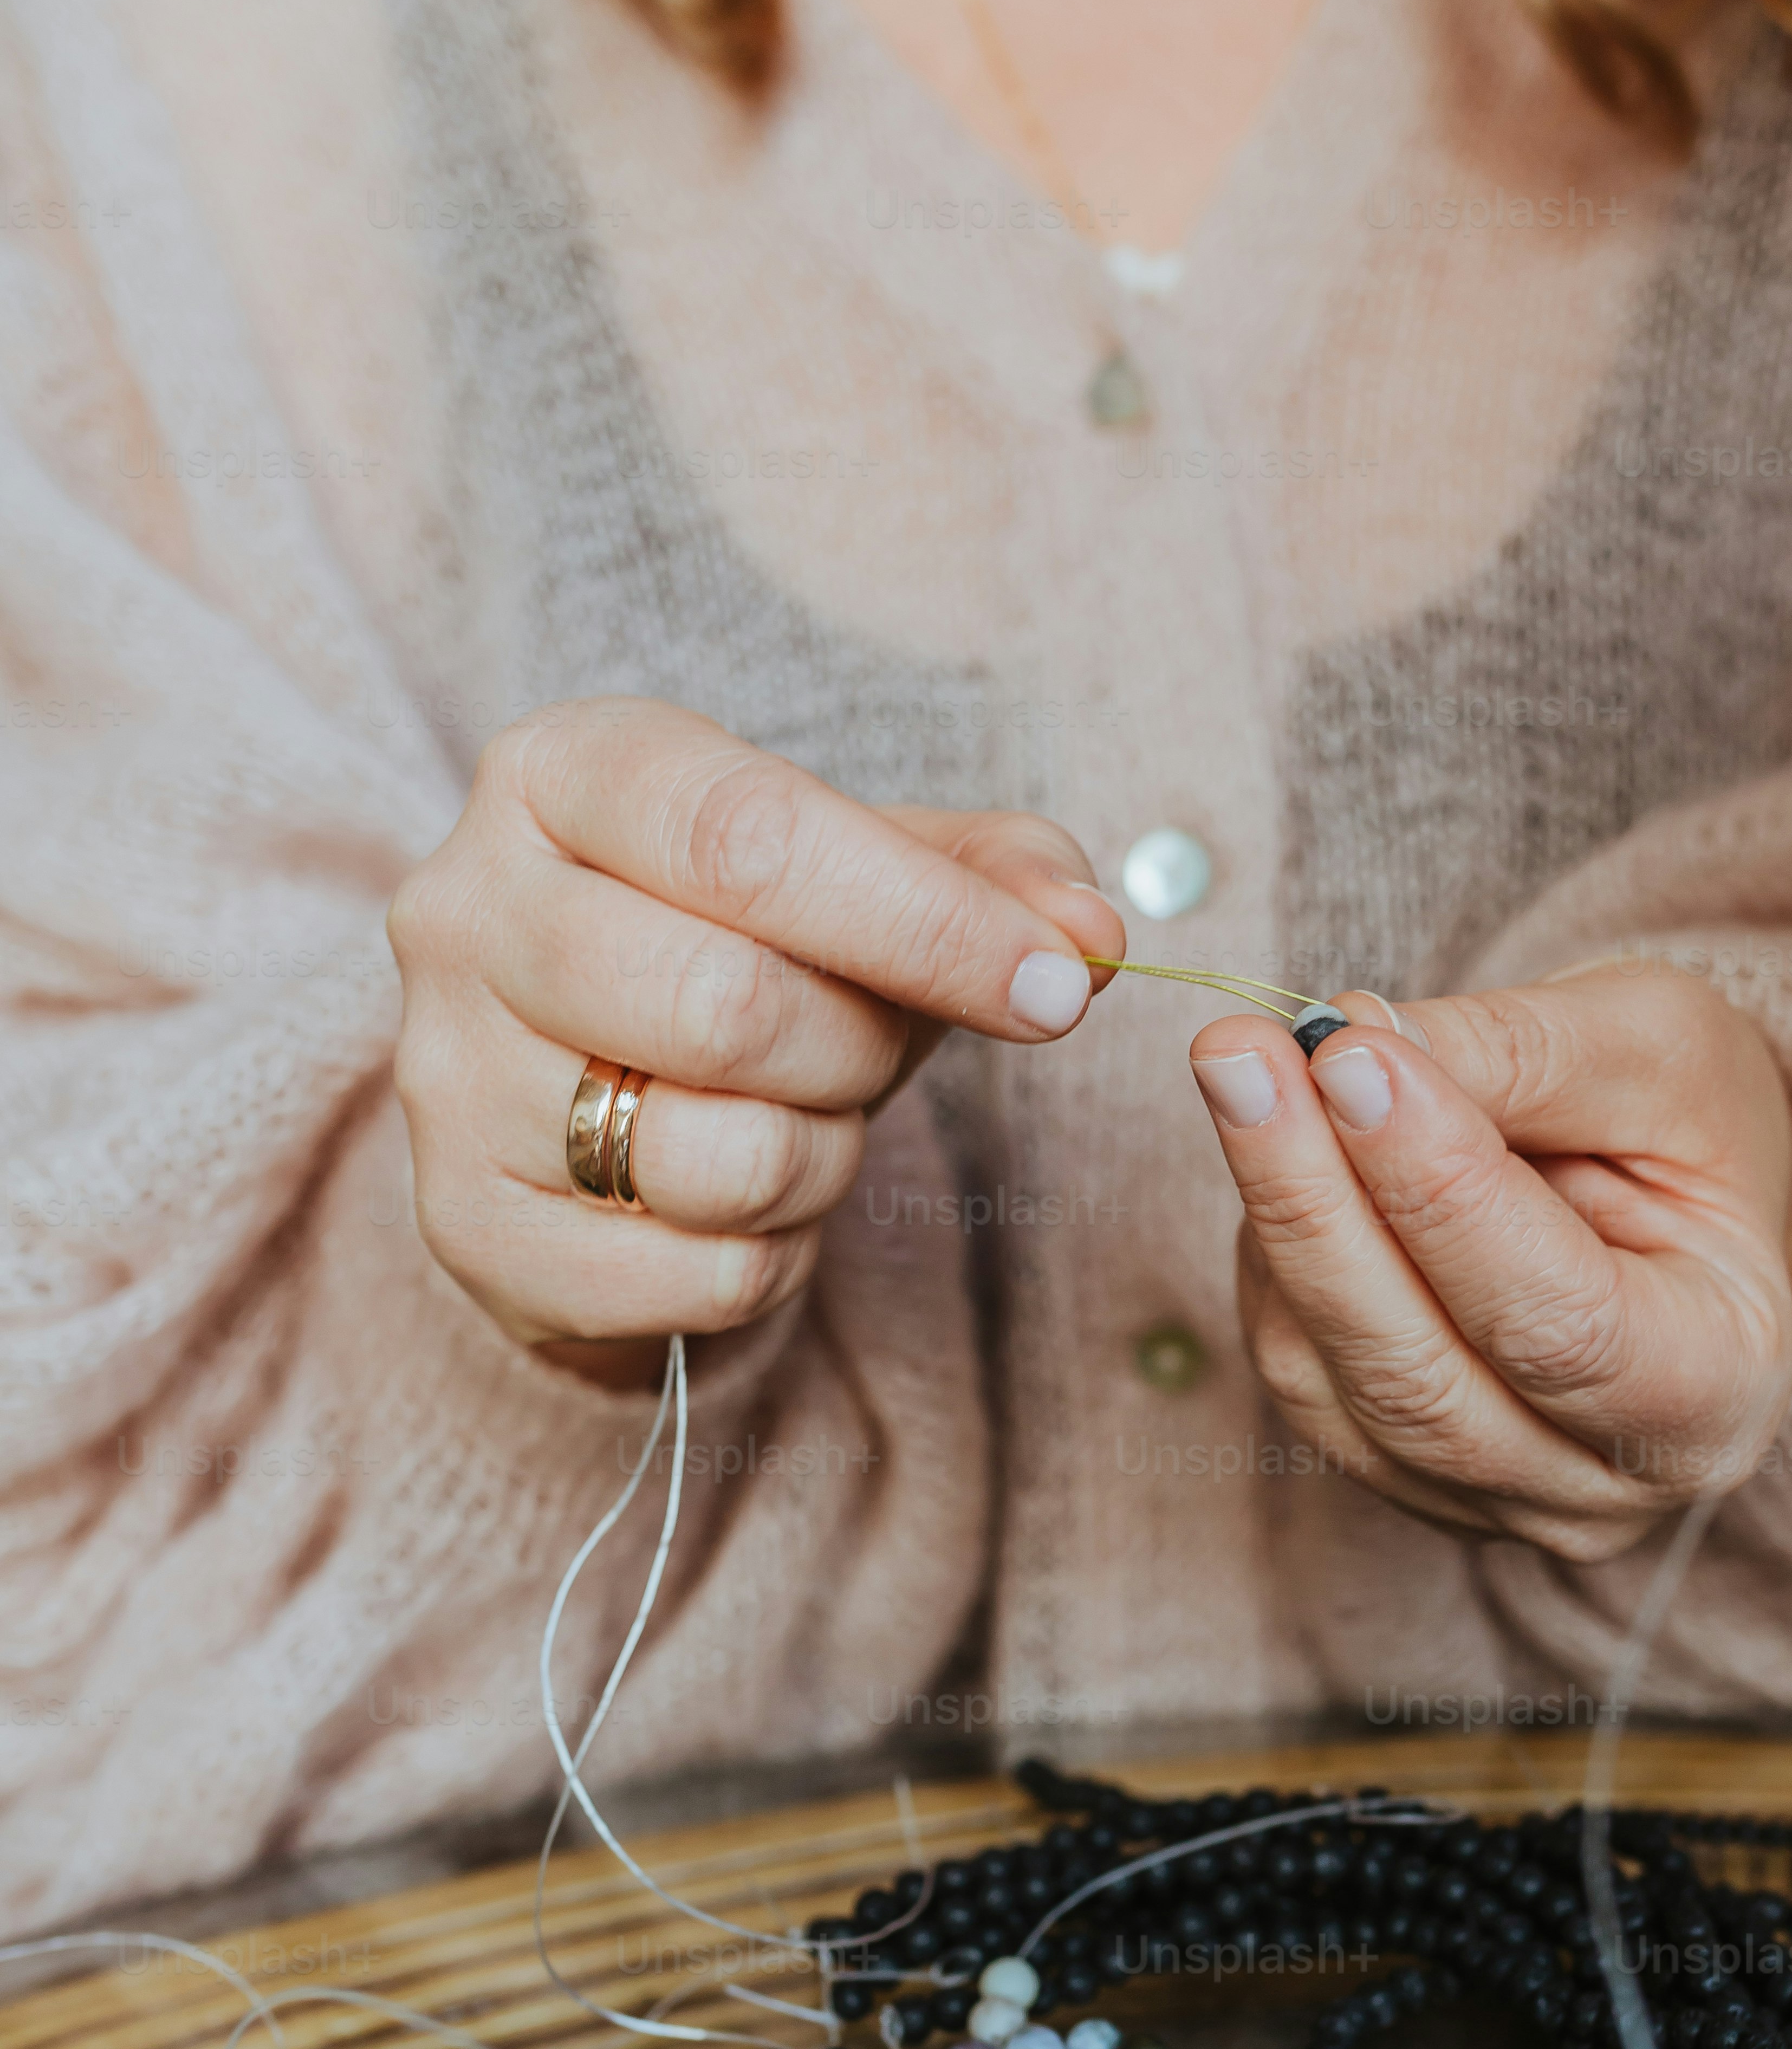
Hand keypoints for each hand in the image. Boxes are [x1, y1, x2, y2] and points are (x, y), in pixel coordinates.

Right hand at [388, 698, 1124, 1377]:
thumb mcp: (864, 876)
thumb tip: (1090, 932)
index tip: (1059, 983)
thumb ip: (990, 877)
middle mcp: (463, 910)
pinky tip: (744, 1203)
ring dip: (818, 1160)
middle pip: (729, 1007)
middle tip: (871, 1052)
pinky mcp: (465, 1225)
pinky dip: (774, 1255)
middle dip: (858, 1052)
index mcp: (561, 772)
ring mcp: (445, 1076)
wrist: (584, 1090)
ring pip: (716, 1157)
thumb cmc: (743, 949)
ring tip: (799, 1120)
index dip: (930, 921)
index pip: (752, 837)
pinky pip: (700, 1276)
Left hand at [1190, 962, 1791, 1561]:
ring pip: (1330, 1379)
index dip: (1444, 1192)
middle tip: (1238, 1054)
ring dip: (1273, 1211)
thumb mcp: (1655, 1049)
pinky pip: (1292, 1368)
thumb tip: (1352, 1045)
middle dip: (1314, 1200)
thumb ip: (1518, 1053)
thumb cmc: (1687, 1126)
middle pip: (1419, 1375)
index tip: (1356, 1059)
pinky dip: (1270, 1247)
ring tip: (1249, 1063)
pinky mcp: (1385, 1472)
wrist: (1673, 1203)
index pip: (1560, 1322)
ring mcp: (1481, 1498)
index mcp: (1715, 1392)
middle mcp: (1601, 1489)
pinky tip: (1283, 1145)